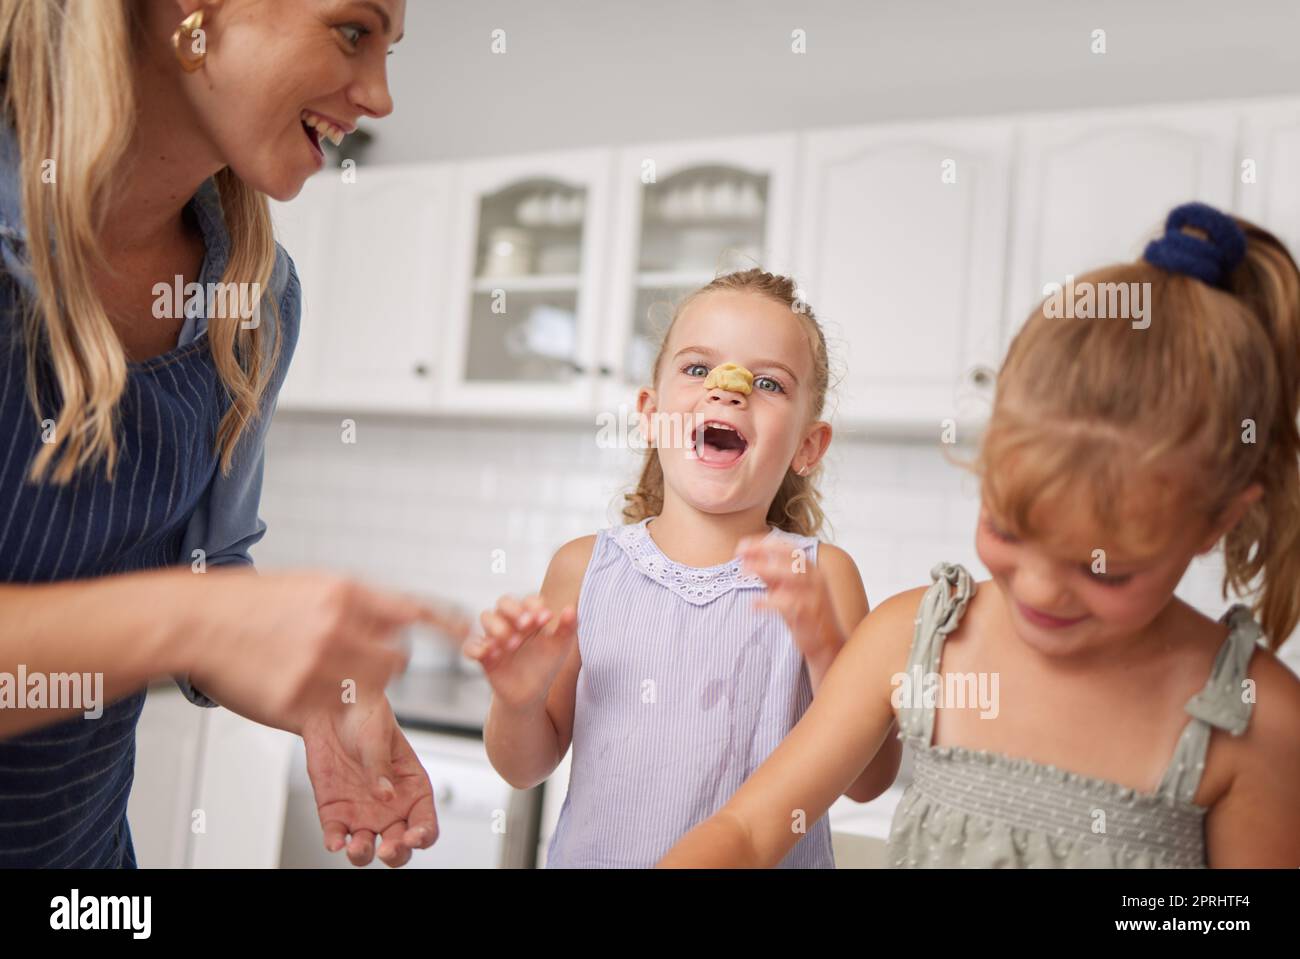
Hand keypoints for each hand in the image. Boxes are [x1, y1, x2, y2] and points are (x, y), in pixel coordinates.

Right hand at [186, 570, 470, 733]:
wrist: (194, 622)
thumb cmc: (247, 605)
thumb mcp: (308, 586)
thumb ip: (352, 606)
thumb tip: (391, 622)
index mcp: (344, 593)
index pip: (411, 611)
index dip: (444, 624)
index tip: (467, 634)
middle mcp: (338, 627)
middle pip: (395, 661)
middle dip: (383, 667)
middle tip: (352, 665)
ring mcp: (319, 666)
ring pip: (369, 693)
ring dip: (357, 693)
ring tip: (323, 681)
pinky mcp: (297, 701)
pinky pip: (334, 719)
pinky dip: (328, 718)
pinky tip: (304, 702)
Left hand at [302, 696, 436, 867]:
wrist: (329, 709)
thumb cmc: (365, 716)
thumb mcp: (377, 736)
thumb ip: (380, 767)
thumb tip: (384, 795)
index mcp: (412, 788)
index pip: (425, 823)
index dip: (423, 835)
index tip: (413, 836)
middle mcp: (390, 807)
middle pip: (400, 845)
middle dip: (396, 853)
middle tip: (388, 848)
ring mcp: (362, 812)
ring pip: (367, 847)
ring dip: (363, 853)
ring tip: (357, 846)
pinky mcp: (335, 811)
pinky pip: (336, 834)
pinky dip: (335, 842)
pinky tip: (335, 841)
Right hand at [463, 593, 576, 709]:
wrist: (531, 693)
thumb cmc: (545, 665)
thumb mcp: (560, 648)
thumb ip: (568, 628)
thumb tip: (571, 608)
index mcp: (529, 617)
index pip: (528, 600)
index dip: (534, 605)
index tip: (546, 618)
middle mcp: (510, 622)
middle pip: (504, 602)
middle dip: (514, 610)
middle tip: (526, 624)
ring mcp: (495, 637)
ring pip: (486, 616)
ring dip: (498, 626)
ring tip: (514, 644)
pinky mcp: (483, 655)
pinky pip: (470, 645)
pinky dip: (477, 647)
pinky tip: (492, 654)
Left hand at [737, 536, 842, 662]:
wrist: (828, 644)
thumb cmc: (806, 615)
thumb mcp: (787, 591)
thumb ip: (771, 577)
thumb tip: (750, 561)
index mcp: (810, 570)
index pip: (788, 547)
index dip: (764, 543)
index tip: (742, 545)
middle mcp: (814, 578)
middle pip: (790, 556)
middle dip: (763, 550)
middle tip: (738, 552)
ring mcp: (814, 594)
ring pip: (792, 574)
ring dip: (765, 569)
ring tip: (744, 571)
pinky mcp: (809, 613)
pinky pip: (788, 603)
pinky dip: (768, 602)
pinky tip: (753, 606)